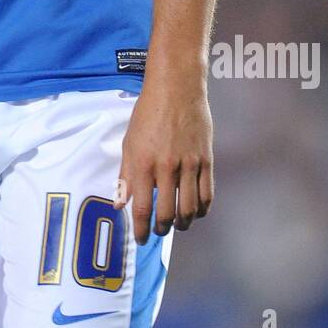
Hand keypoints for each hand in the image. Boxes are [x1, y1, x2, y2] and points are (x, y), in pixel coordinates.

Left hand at [113, 82, 212, 242]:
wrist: (176, 88)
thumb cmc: (148, 113)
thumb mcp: (129, 142)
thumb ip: (125, 175)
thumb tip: (119, 204)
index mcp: (142, 163)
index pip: (141, 208)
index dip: (140, 229)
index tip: (141, 239)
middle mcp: (166, 167)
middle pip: (168, 214)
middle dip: (162, 229)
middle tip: (159, 231)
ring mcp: (189, 164)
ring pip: (189, 209)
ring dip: (182, 223)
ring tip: (177, 224)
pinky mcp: (206, 160)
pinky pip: (207, 194)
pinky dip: (201, 210)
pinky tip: (195, 212)